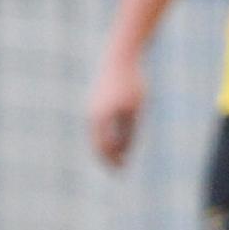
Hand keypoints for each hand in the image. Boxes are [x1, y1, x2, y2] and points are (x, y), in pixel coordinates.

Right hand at [87, 54, 145, 168]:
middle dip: (108, 157)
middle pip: (97, 143)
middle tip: (119, 169)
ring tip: (118, 157)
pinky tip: (116, 138)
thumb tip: (127, 151)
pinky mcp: (96, 102)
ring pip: (96, 134)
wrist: (120, 57)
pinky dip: (106, 135)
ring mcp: (92, 108)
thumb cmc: (131, 83)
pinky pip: (99, 125)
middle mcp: (92, 115)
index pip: (103, 147)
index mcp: (100, 118)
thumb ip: (131, 131)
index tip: (122, 172)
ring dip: (107, 147)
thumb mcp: (136, 110)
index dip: (112, 161)